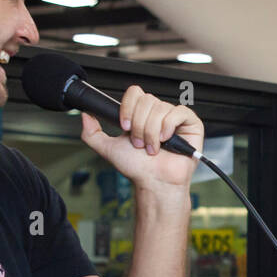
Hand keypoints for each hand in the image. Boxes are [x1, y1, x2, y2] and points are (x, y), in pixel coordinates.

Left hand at [79, 87, 203, 190]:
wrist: (154, 182)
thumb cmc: (137, 168)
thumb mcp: (108, 149)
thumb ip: (92, 133)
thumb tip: (85, 115)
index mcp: (141, 115)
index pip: (135, 93)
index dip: (127, 109)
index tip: (125, 128)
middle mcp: (157, 113)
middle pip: (146, 100)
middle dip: (139, 126)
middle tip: (140, 144)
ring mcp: (174, 117)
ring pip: (160, 108)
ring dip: (152, 132)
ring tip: (154, 147)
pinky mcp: (190, 123)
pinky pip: (178, 111)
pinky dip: (169, 126)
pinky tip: (167, 140)